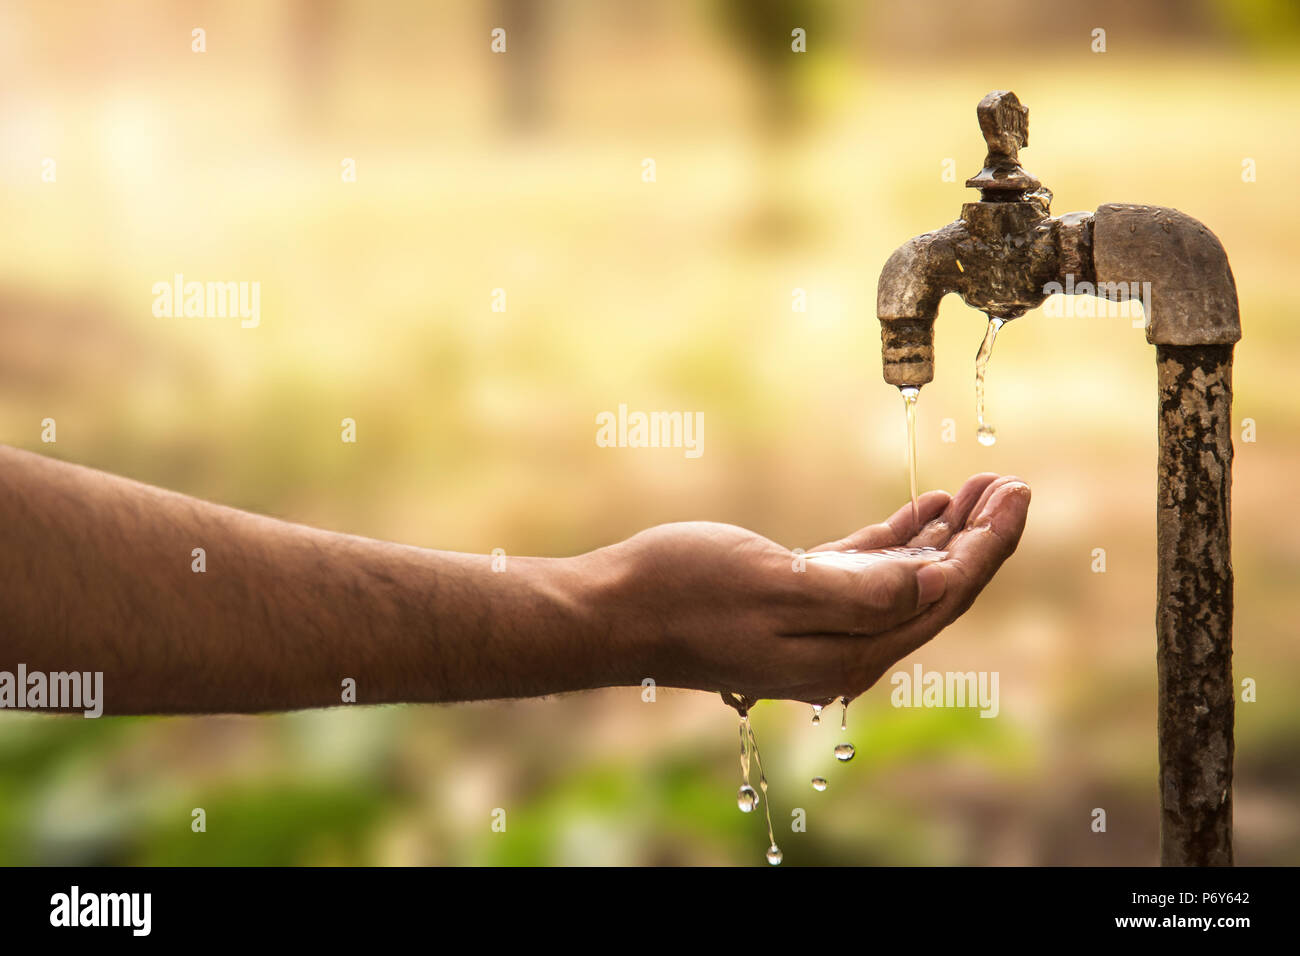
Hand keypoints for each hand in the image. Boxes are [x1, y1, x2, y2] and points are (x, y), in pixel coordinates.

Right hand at [599, 473, 1029, 701]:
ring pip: (905, 580)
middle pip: (936, 590)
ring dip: (945, 535)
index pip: (944, 596)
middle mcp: (844, 649)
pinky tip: (923, 511)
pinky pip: (865, 572)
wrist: (612, 612)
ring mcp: (819, 628)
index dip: (989, 545)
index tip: (1017, 492)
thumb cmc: (684, 592)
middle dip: (980, 538)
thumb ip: (860, 590)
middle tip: (1011, 483)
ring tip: (980, 489)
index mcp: (849, 652)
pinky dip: (898, 541)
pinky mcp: (794, 604)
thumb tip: (935, 584)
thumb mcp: (775, 584)